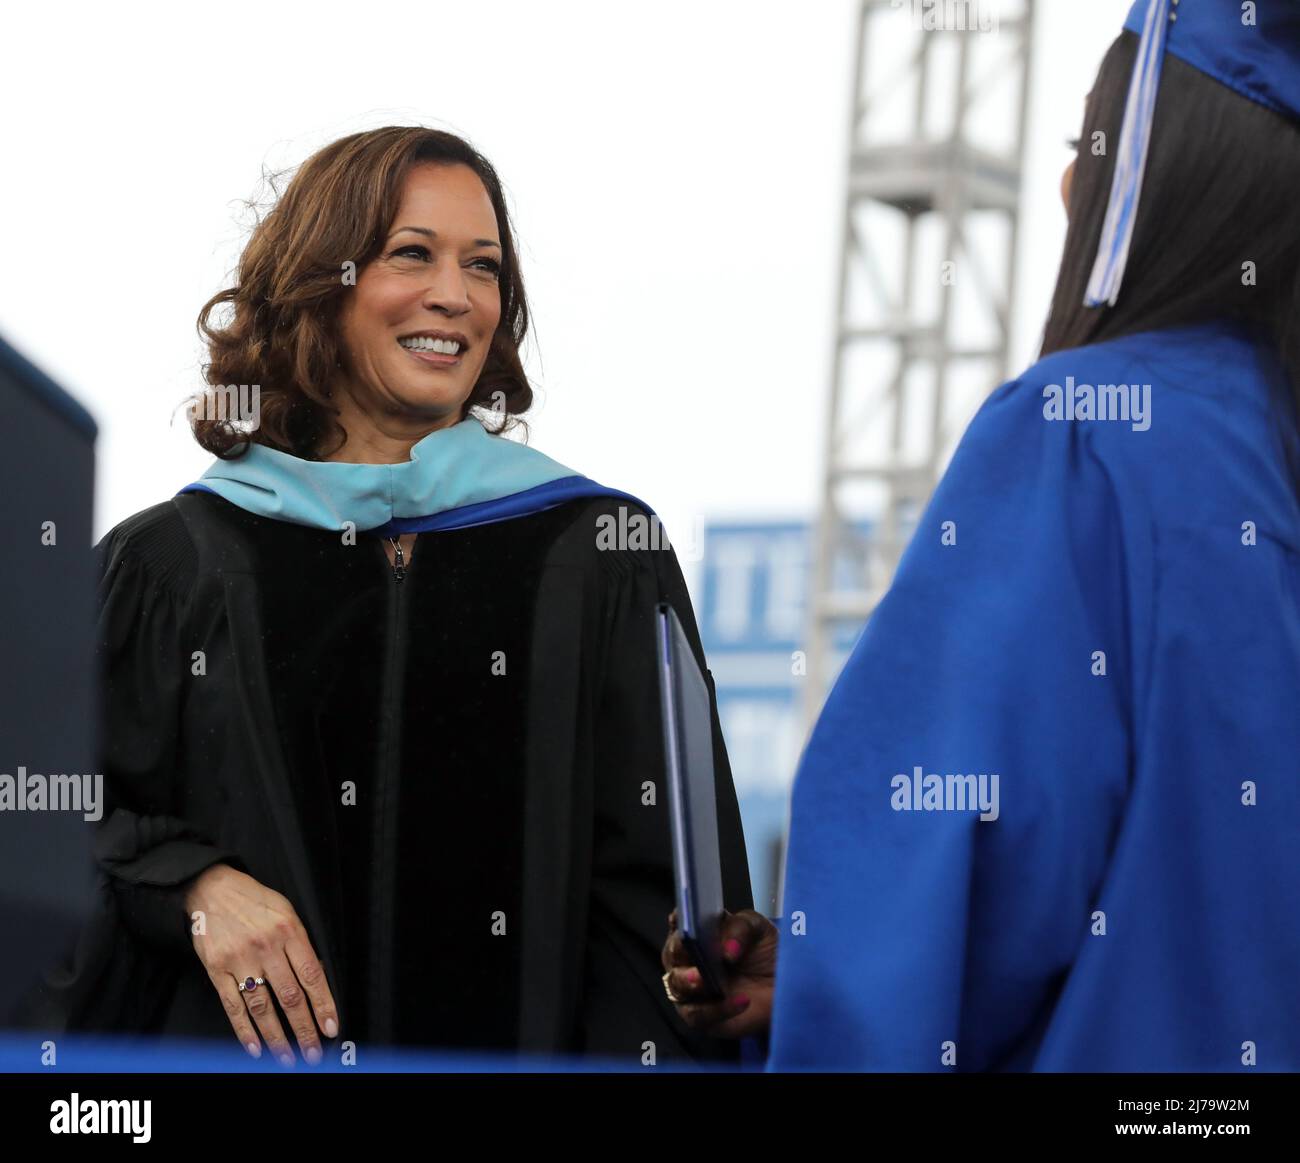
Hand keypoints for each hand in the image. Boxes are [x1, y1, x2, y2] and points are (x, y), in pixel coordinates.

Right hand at [183, 863, 339, 1066]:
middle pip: (290, 996)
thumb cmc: (254, 901)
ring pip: (263, 1007)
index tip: (331, 1027)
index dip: (323, 1004)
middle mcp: (266, 947)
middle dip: (304, 1029)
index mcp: (289, 931)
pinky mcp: (217, 969)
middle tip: (313, 1053)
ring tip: (286, 1058)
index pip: (312, 975)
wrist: (212, 889)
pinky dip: (245, 1031)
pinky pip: (233, 1006)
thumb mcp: (286, 911)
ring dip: (277, 1038)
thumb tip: (316, 978)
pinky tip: (255, 1048)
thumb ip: (300, 943)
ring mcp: (240, 960)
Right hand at [660, 907, 777, 1037]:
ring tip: (706, 981)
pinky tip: (741, 1001)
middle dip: (680, 952)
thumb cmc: (764, 952)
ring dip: (688, 983)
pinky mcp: (701, 1016)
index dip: (679, 919)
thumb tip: (726, 950)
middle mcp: (687, 959)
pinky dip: (717, 1010)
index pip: (679, 921)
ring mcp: (691, 989)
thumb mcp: (758, 929)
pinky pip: (699, 1015)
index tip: (683, 920)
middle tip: (694, 952)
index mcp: (697, 930)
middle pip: (672, 953)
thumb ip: (740, 929)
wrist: (782, 986)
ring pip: (677, 986)